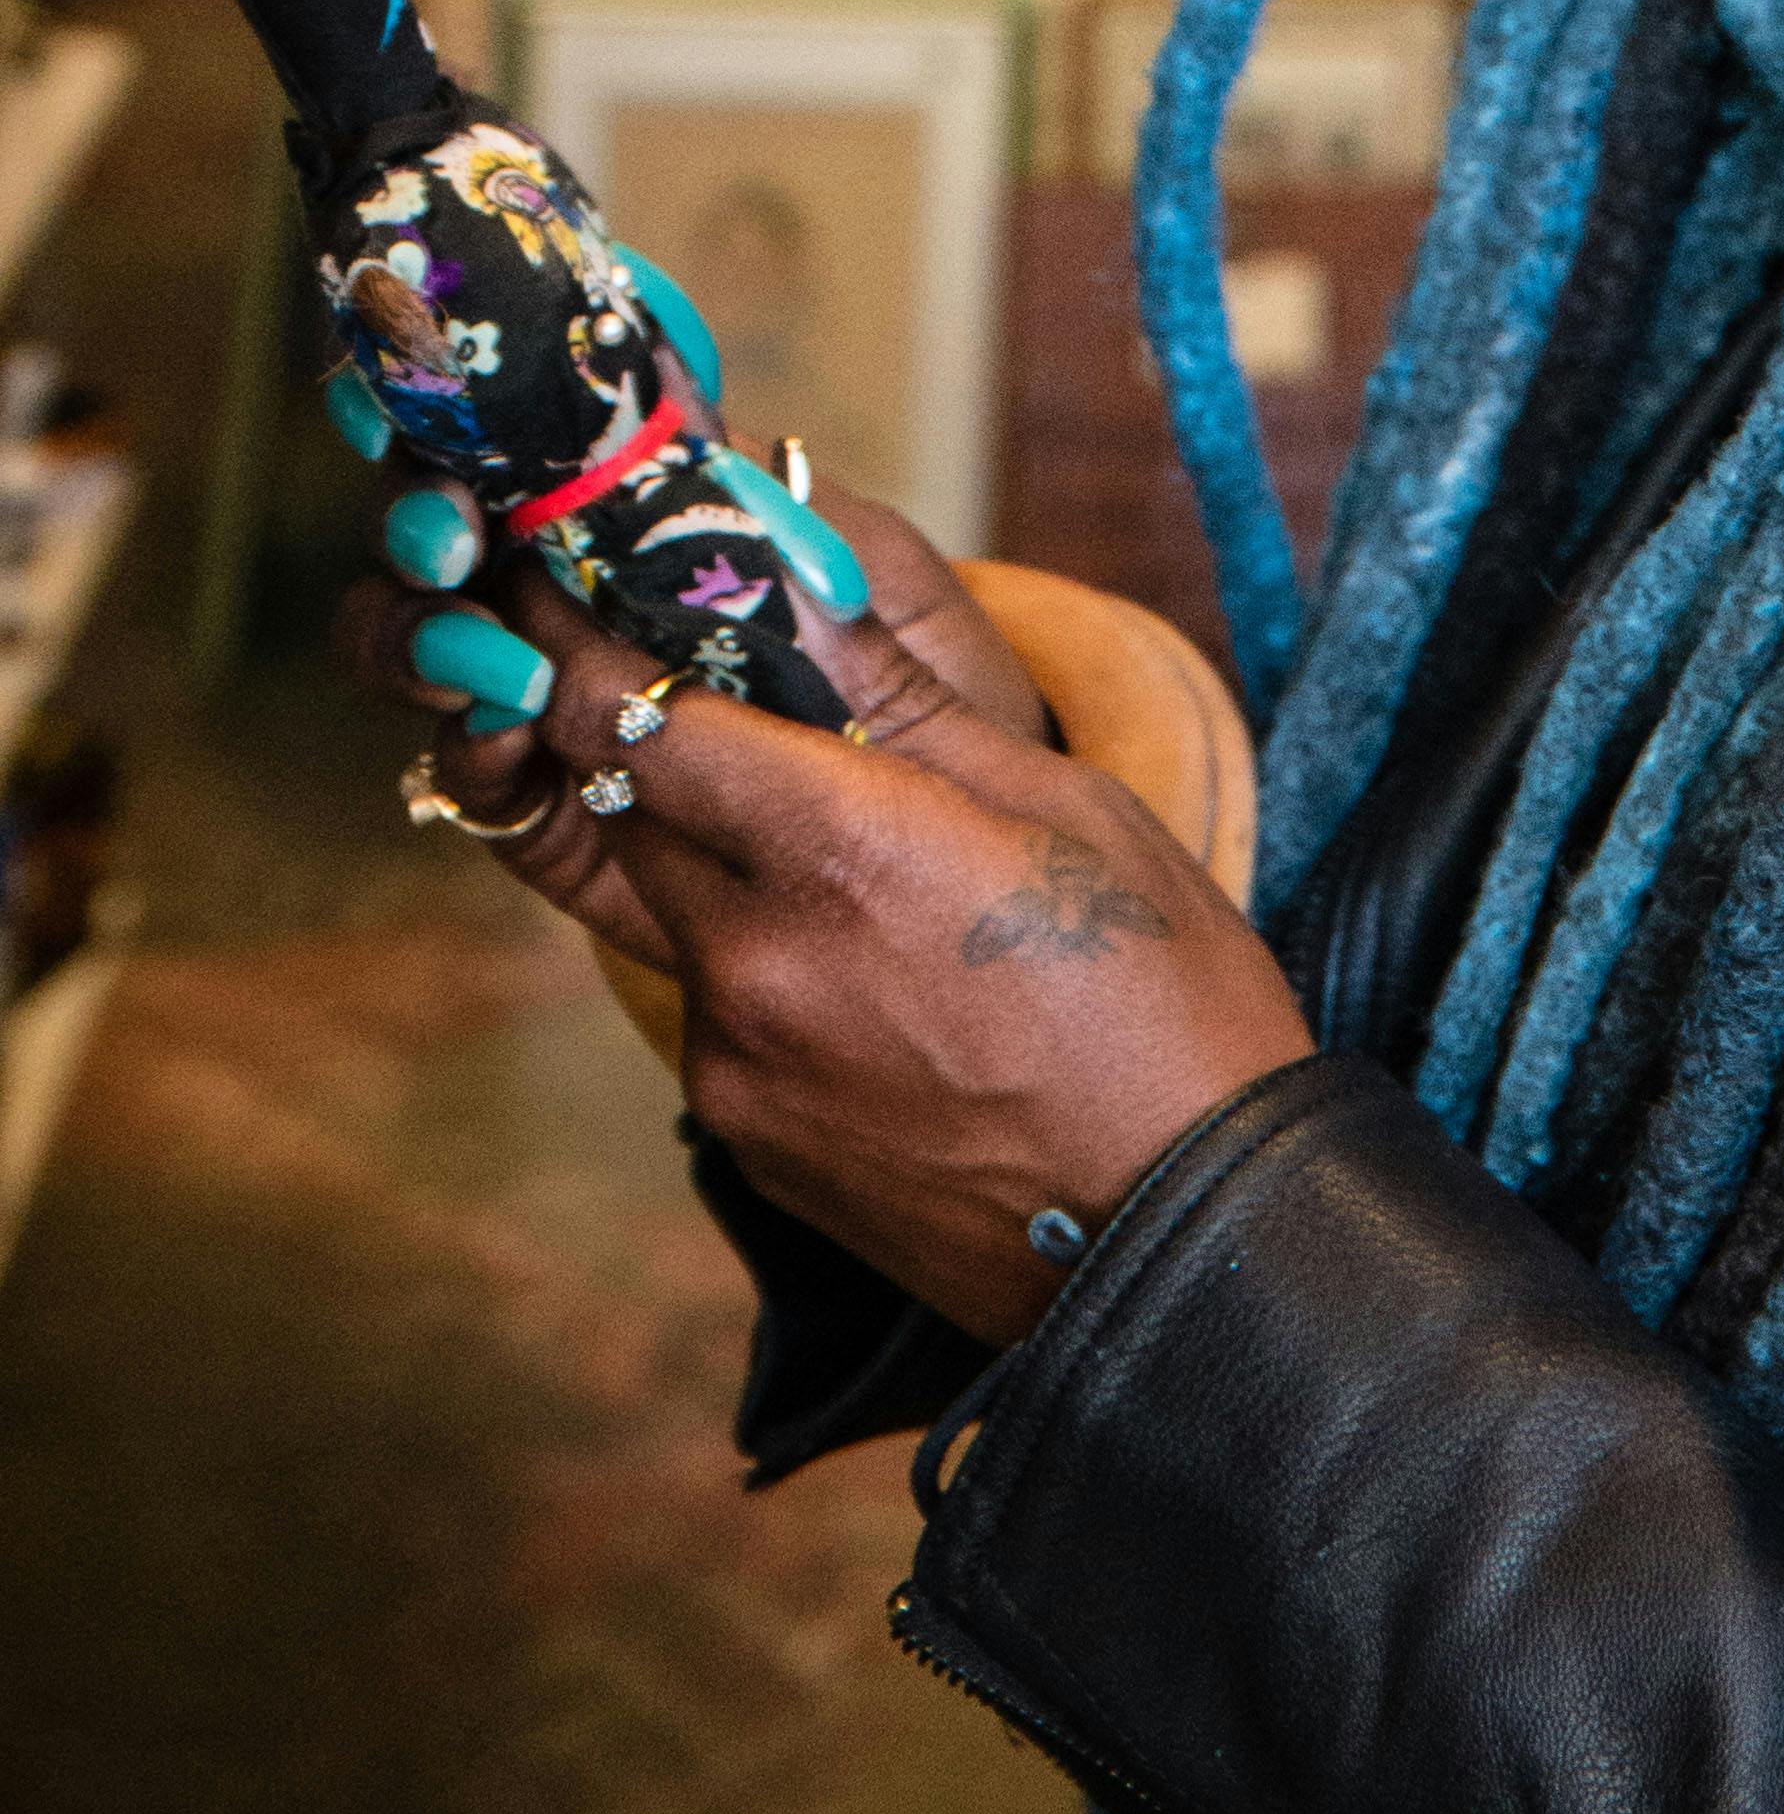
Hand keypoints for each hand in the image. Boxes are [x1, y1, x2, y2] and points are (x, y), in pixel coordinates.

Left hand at [343, 519, 1309, 1343]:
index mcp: (835, 848)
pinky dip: (755, 963)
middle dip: (639, 733)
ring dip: (710, 856)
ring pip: (666, 910)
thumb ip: (897, 698)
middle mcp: (750, 957)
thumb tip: (795, 583)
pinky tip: (867, 974)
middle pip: (617, 803)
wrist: (1188, 1237)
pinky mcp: (744, 1141)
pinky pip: (714, 1010)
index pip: (622, 710)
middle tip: (689, 681)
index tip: (564, 577)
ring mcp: (734, 1063)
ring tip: (838, 855)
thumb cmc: (1161, 1001)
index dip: (579, 634)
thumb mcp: (1058, 804)